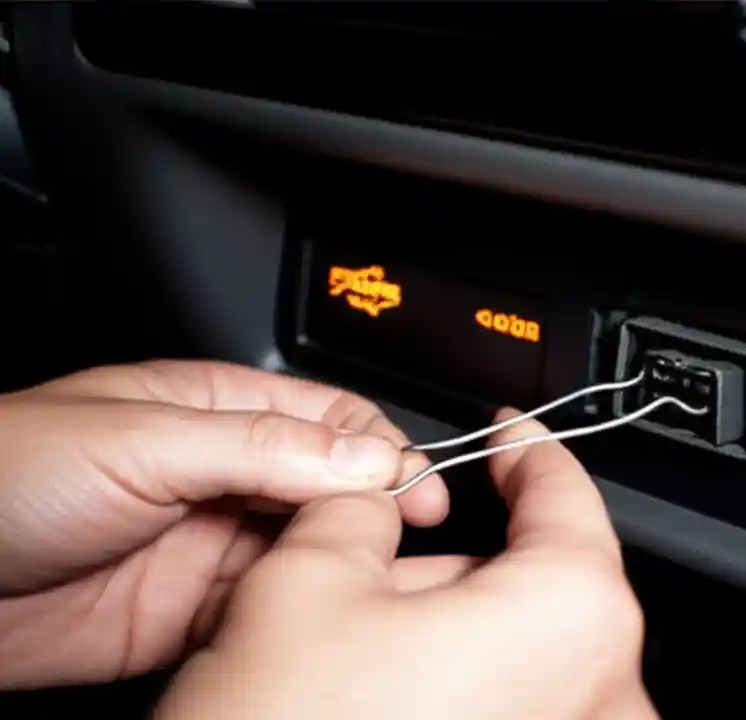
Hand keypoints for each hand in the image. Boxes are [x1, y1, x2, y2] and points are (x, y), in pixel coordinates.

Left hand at [0, 360, 446, 687]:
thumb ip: (262, 447)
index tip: (413, 489)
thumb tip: (367, 454)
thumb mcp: (144, 440)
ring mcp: (206, 545)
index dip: (380, 449)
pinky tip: (317, 622)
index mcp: (212, 409)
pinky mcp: (189, 613)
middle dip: (374, 511)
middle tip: (403, 544)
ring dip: (342, 567)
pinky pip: (268, 611)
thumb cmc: (2, 474)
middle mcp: (218, 474)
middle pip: (329, 487)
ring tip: (372, 586)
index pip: (328, 418)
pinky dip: (301, 618)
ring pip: (306, 553)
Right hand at [155, 409, 654, 719]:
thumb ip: (358, 509)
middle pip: (535, 585)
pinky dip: (462, 692)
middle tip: (369, 573)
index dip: (525, 450)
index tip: (508, 434)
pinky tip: (383, 704)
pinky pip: (517, 710)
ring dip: (449, 638)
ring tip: (353, 662)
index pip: (564, 495)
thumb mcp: (305, 583)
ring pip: (520, 655)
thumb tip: (373, 491)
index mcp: (570, 616)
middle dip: (452, 569)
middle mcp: (604, 698)